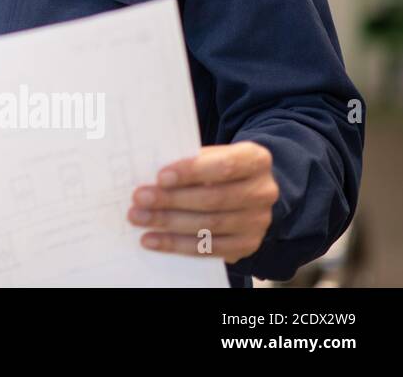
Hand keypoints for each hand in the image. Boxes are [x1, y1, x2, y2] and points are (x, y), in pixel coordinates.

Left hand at [127, 141, 277, 261]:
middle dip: (172, 200)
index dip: (192, 172)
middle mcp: (263, 192)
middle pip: (214, 199)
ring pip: (210, 225)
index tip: (160, 177)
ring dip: (169, 223)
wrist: (245, 189)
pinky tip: (151, 240)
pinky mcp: (247, 245)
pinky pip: (209, 248)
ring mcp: (258, 222)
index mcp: (256, 160)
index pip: (224, 166)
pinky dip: (176, 244)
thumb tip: (150, 176)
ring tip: (138, 217)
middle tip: (139, 198)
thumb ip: (189, 161)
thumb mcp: (210, 154)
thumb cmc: (216, 166)